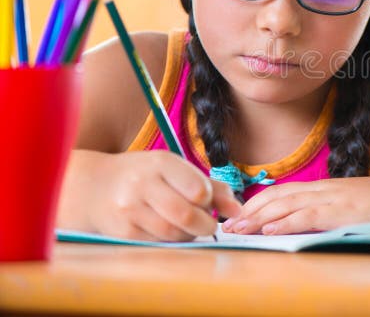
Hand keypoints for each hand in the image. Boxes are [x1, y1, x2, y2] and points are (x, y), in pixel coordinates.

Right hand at [87, 150, 240, 240]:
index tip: (208, 202)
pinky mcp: (122, 232)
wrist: (95, 187)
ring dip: (189, 235)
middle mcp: (143, 184)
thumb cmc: (146, 176)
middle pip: (187, 215)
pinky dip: (171, 242)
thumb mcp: (175, 169)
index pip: (198, 189)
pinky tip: (169, 232)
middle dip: (206, 225)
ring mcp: (129, 209)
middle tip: (207, 224)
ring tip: (187, 226)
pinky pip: (157, 243)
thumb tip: (238, 210)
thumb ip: (211, 186)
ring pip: (173, 233)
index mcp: (161, 162)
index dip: (210, 201)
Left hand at [221, 177, 369, 234]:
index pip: (285, 192)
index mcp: (328, 188)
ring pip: (289, 204)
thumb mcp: (355, 206)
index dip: (259, 203)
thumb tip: (308, 226)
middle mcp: (327, 189)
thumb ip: (332, 212)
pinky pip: (311, 216)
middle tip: (228, 225)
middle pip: (280, 195)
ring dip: (260, 217)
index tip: (239, 215)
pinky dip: (287, 221)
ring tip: (238, 228)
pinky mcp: (346, 211)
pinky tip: (270, 229)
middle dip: (251, 210)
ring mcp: (336, 198)